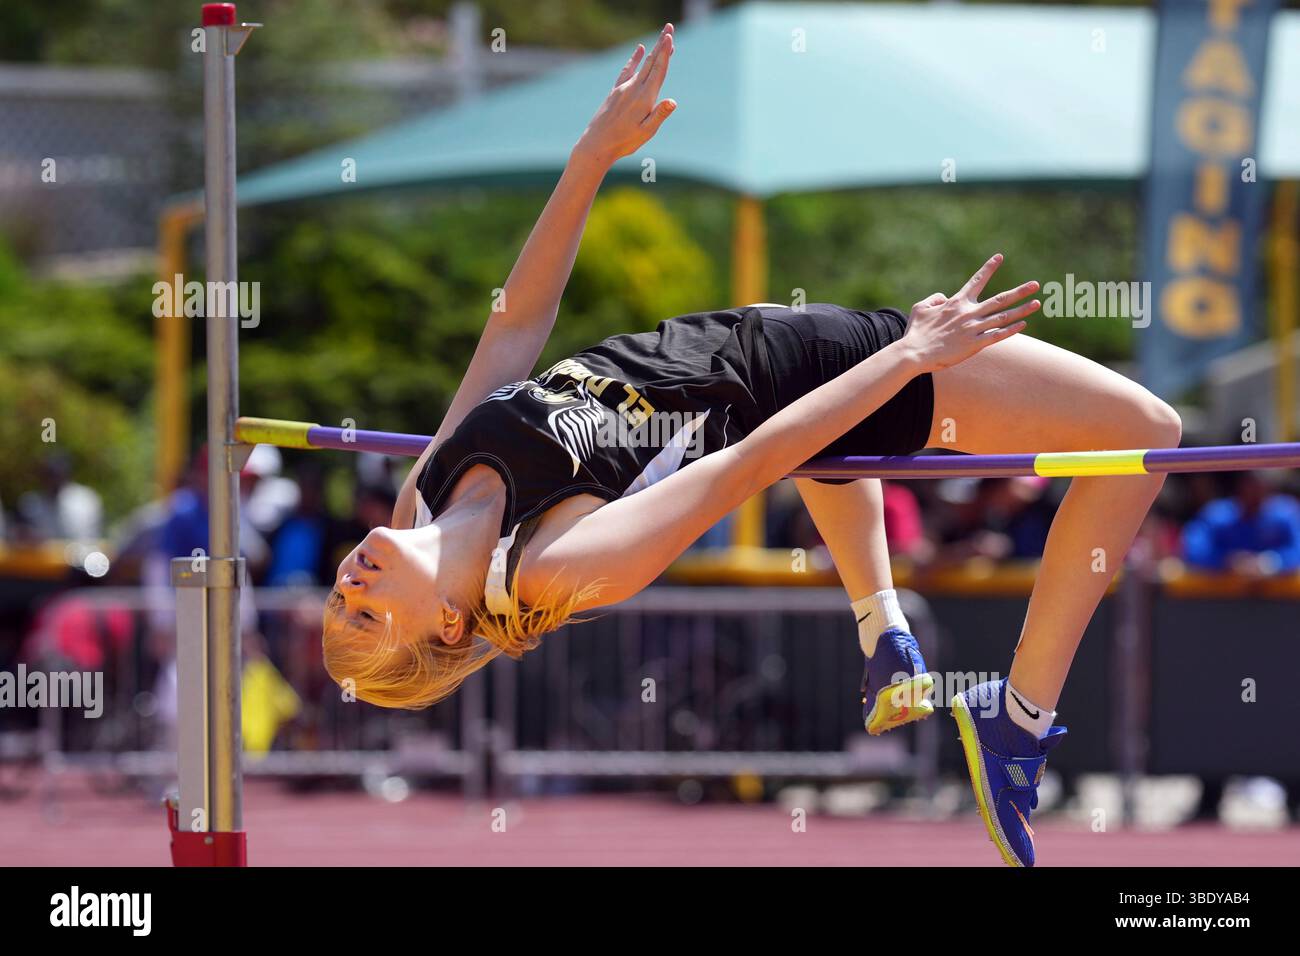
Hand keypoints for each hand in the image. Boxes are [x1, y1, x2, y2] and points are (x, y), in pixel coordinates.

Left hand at [573, 23, 676, 167]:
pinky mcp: (616, 92)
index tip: (670, 37)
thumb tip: (672, 102)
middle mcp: (634, 88)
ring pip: (642, 65)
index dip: (665, 53)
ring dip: (652, 51)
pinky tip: (639, 50)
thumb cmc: (623, 141)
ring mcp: (623, 88)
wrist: (596, 144)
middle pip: (651, 62)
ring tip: (661, 38)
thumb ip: (659, 115)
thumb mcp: (646, 132)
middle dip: (661, 45)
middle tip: (669, 28)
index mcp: (644, 98)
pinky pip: (627, 71)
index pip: (658, 70)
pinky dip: (635, 60)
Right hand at [900, 254, 1040, 371]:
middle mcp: (968, 313)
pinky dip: (1011, 330)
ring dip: (1022, 310)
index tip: (999, 257)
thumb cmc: (916, 332)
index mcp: (956, 303)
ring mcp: (973, 329)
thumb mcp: (920, 308)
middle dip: (1020, 291)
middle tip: (1036, 285)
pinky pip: (997, 336)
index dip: (988, 268)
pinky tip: (1023, 324)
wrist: (914, 353)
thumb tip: (944, 296)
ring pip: (1003, 317)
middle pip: (1000, 299)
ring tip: (1037, 303)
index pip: (976, 281)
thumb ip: (934, 298)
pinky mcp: (974, 345)